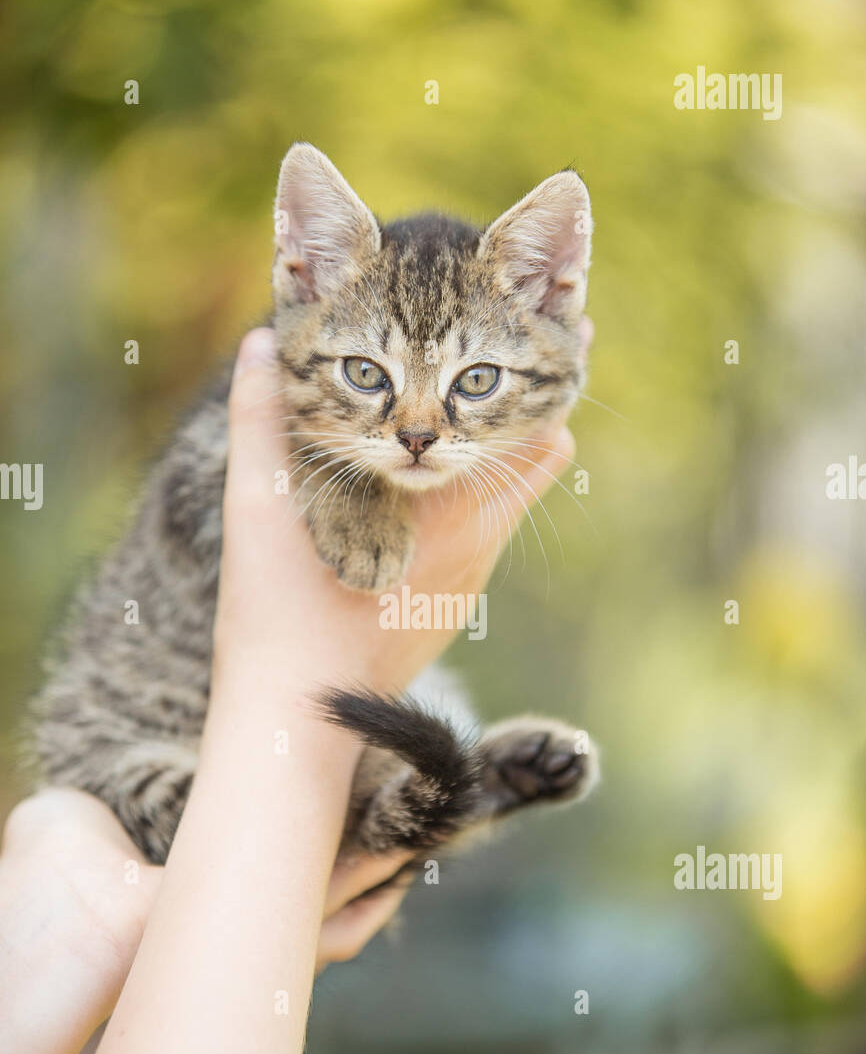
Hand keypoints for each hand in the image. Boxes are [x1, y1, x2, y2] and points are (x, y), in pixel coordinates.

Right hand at [212, 327, 574, 697]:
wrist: (299, 714)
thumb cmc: (277, 612)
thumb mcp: (257, 506)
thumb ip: (261, 418)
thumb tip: (258, 339)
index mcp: (444, 510)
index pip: (530, 434)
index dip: (545, 380)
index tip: (565, 340)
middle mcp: (475, 543)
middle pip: (536, 460)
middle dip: (533, 407)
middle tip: (551, 357)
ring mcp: (471, 581)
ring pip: (510, 501)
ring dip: (504, 456)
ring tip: (500, 406)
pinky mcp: (456, 608)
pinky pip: (483, 539)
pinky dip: (478, 503)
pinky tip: (443, 490)